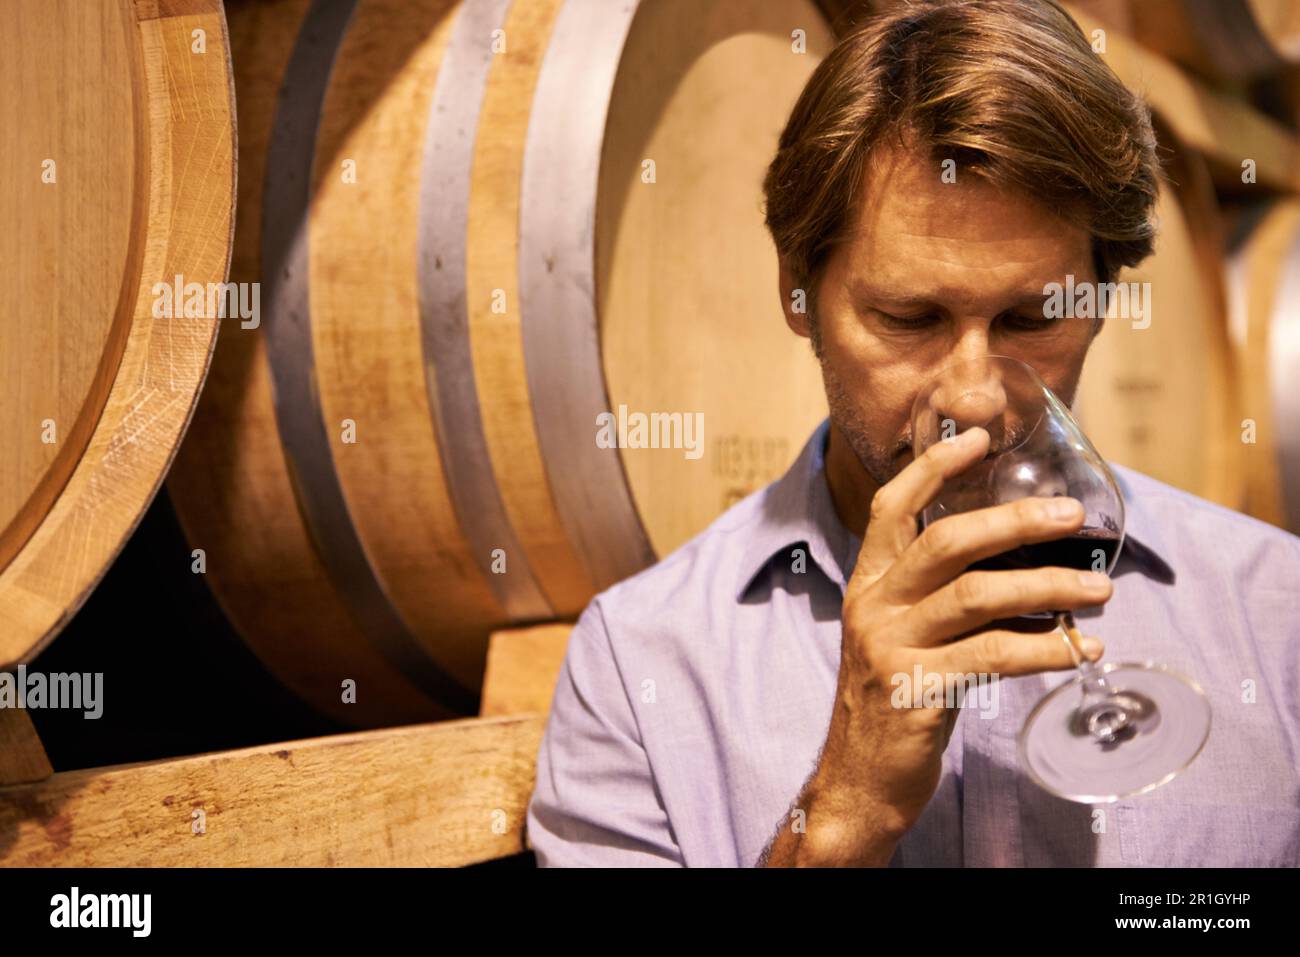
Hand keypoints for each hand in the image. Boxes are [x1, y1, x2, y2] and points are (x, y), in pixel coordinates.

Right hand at [804, 426, 1110, 862]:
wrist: (859, 779)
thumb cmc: (893, 699)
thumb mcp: (899, 634)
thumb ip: (937, 596)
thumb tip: (1024, 563)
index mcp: (867, 584)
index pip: (892, 509)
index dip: (933, 468)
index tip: (978, 437)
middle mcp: (874, 607)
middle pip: (945, 543)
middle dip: (1014, 522)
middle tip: (1070, 516)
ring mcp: (892, 649)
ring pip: (978, 597)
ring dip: (1047, 589)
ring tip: (1099, 591)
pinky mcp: (918, 691)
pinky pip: (993, 657)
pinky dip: (1046, 650)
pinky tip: (1081, 650)